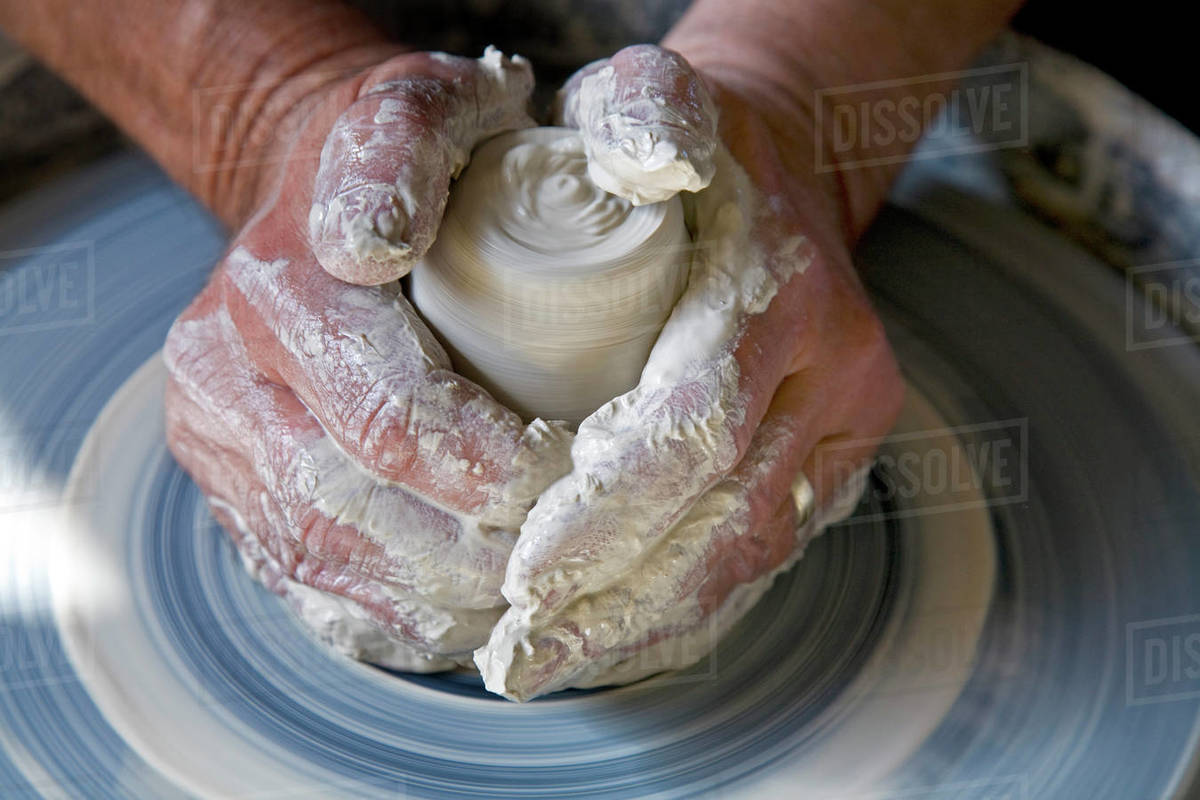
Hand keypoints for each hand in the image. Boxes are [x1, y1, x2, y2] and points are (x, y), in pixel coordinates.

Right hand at [164, 49, 576, 668]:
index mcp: (279, 288)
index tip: (575, 477)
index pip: (393, 418)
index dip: (494, 470)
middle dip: (477, 550)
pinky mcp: (225, 485)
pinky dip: (390, 614)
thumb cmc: (406, 165)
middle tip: (567, 552)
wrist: (316, 196)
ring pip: (328, 560)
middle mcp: (222, 368)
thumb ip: (410, 140)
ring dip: (439, 597)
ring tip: (527, 593)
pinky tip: (459, 613)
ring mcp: (215, 438)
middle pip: (359, 508)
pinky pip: (301, 582)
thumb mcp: (421, 112)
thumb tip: (373, 243)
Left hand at [476, 47, 904, 698]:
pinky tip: (619, 640)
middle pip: (724, 519)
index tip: (525, 574)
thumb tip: (631, 160)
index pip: (695, 429)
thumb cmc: (701, 145)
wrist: (787, 172)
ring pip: (749, 555)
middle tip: (521, 658)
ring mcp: (842, 426)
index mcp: (788, 299)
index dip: (611, 511)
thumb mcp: (664, 97)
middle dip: (618, 600)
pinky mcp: (833, 459)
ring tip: (553, 666)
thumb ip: (644, 110)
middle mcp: (833, 376)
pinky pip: (764, 552)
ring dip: (649, 622)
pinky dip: (689, 607)